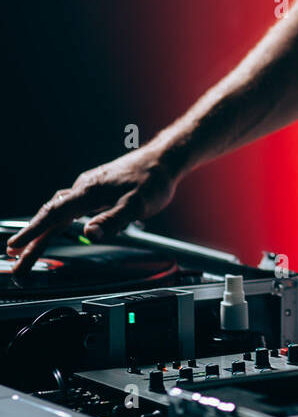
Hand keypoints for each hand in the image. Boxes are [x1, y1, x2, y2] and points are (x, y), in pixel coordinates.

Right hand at [4, 148, 180, 273]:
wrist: (162, 159)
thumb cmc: (152, 180)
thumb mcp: (137, 204)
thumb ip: (113, 219)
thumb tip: (90, 233)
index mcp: (90, 191)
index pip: (55, 214)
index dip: (34, 232)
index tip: (16, 246)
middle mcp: (84, 187)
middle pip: (51, 214)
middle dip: (32, 237)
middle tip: (16, 257)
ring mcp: (88, 187)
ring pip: (58, 209)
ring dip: (43, 229)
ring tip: (29, 249)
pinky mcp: (95, 189)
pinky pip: (68, 205)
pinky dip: (56, 219)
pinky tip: (55, 227)